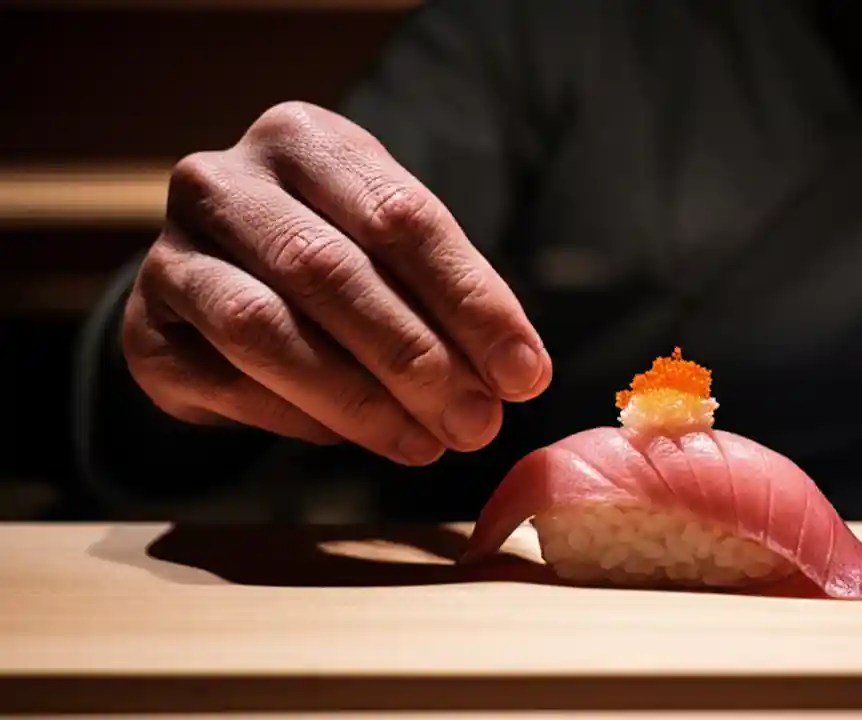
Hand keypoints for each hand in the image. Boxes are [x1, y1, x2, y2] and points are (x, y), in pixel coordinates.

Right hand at [121, 101, 551, 465]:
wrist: (227, 282)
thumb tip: (517, 377)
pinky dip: (302, 419)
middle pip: (328, 269)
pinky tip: (360, 438)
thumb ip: (453, 301)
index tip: (525, 374)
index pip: (401, 216)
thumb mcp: (400, 253)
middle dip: (416, 357)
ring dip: (359, 399)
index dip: (471, 301)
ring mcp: (171, 254)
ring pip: (265, 329)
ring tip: (426, 444)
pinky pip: (227, 383)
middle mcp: (222, 181)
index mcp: (304, 139)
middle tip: (477, 423)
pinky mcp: (145, 331)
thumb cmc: (342, 257)